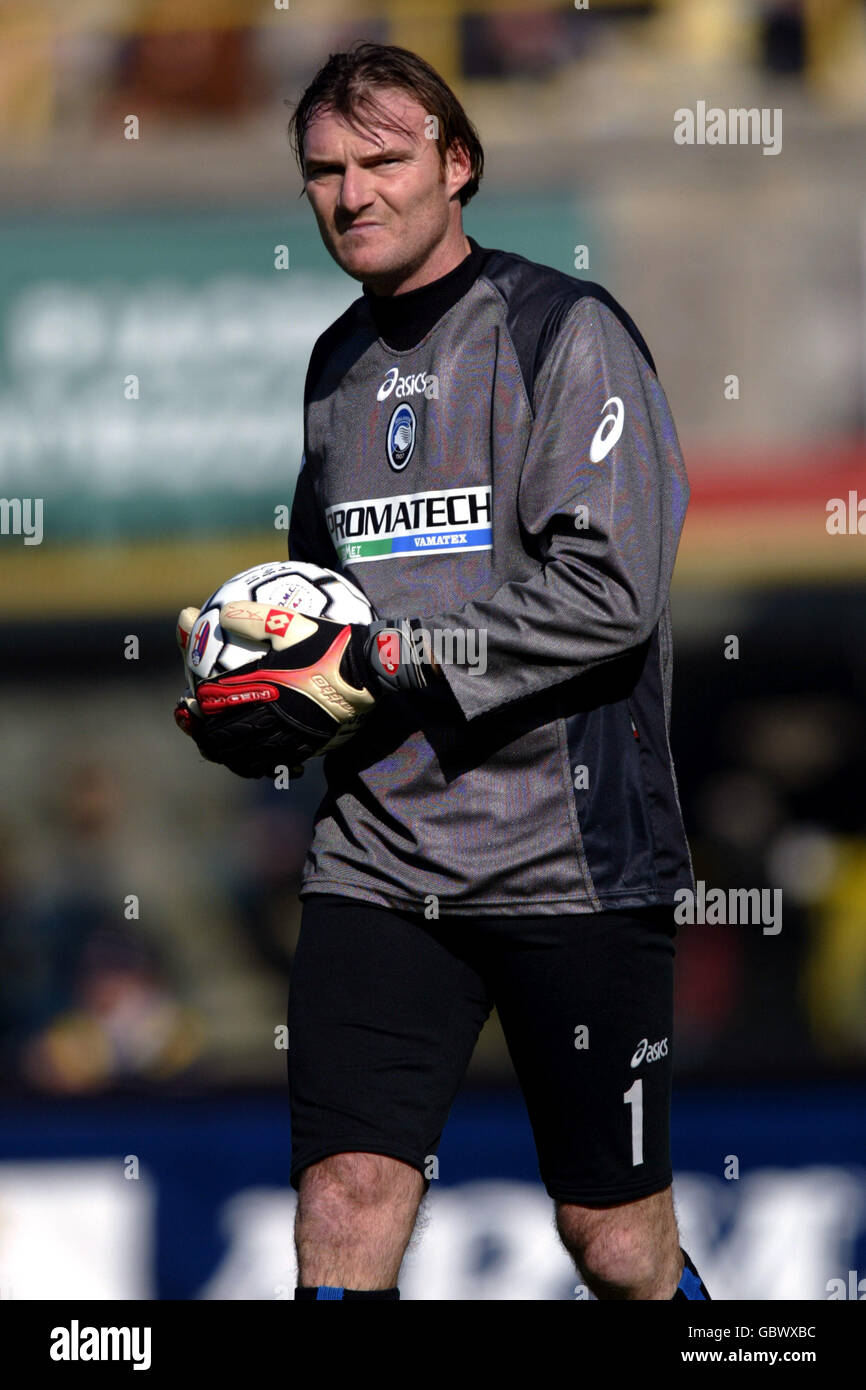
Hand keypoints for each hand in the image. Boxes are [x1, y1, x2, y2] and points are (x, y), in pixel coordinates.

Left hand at [173, 602, 376, 778]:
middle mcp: (273, 714)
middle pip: (227, 737)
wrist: (369, 670)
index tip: (187, 703)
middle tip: (199, 732)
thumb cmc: (329, 643)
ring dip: (231, 755)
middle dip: (206, 737)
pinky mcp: (310, 744)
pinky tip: (258, 762)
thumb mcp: (290, 622)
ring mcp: (291, 734)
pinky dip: (263, 764)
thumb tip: (222, 610)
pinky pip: (279, 762)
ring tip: (223, 752)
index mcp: (263, 685)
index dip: (197, 706)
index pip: (218, 702)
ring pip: (250, 756)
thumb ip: (255, 617)